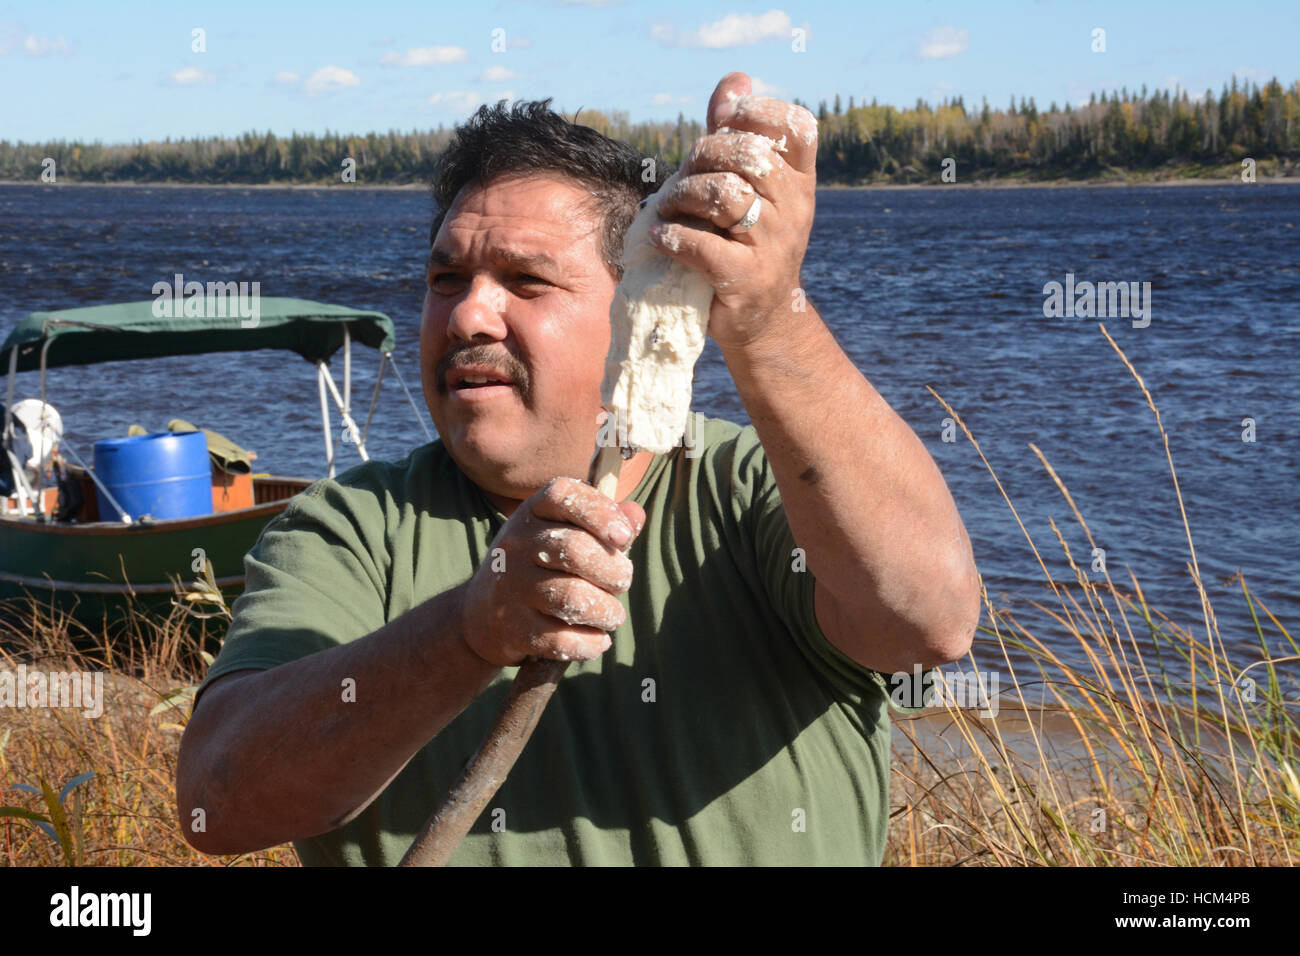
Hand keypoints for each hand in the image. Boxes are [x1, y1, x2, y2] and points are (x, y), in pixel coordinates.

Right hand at [460, 476, 645, 666]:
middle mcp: (516, 544)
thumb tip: (636, 515)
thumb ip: (602, 523)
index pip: (565, 496)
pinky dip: (590, 643)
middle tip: (621, 583)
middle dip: (614, 571)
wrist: (479, 614)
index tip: (624, 537)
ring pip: (572, 597)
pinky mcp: (511, 627)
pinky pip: (561, 639)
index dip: (601, 512)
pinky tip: (597, 640)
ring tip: (612, 616)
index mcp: (532, 512)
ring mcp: (510, 586)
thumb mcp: (562, 534)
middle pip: (576, 550)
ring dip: (607, 611)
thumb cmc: (538, 567)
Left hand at [650, 71, 818, 349]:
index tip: (722, 122)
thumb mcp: (750, 190)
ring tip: (666, 207)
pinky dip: (672, 237)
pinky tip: (660, 235)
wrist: (763, 320)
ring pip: (724, 195)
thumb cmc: (747, 244)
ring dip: (682, 195)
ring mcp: (773, 247)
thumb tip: (733, 81)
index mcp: (800, 183)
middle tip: (681, 175)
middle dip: (703, 156)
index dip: (757, 113)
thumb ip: (736, 136)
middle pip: (748, 156)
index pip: (797, 128)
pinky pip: (703, 246)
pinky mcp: (745, 279)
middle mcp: (794, 211)